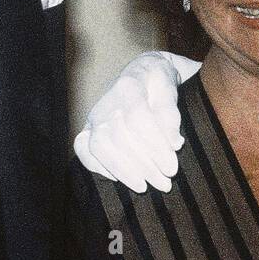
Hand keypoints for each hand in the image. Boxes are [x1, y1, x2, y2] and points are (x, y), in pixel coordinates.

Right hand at [73, 51, 190, 192]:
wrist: (141, 73)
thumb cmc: (158, 82)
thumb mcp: (170, 88)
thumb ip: (171, 114)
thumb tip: (174, 143)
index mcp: (129, 86)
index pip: (138, 118)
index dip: (155, 145)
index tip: (172, 166)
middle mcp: (107, 102)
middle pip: (120, 137)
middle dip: (144, 165)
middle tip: (165, 182)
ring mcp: (94, 116)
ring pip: (100, 146)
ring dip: (123, 171)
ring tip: (144, 186)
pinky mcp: (88, 129)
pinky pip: (83, 150)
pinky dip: (98, 166)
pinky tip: (119, 178)